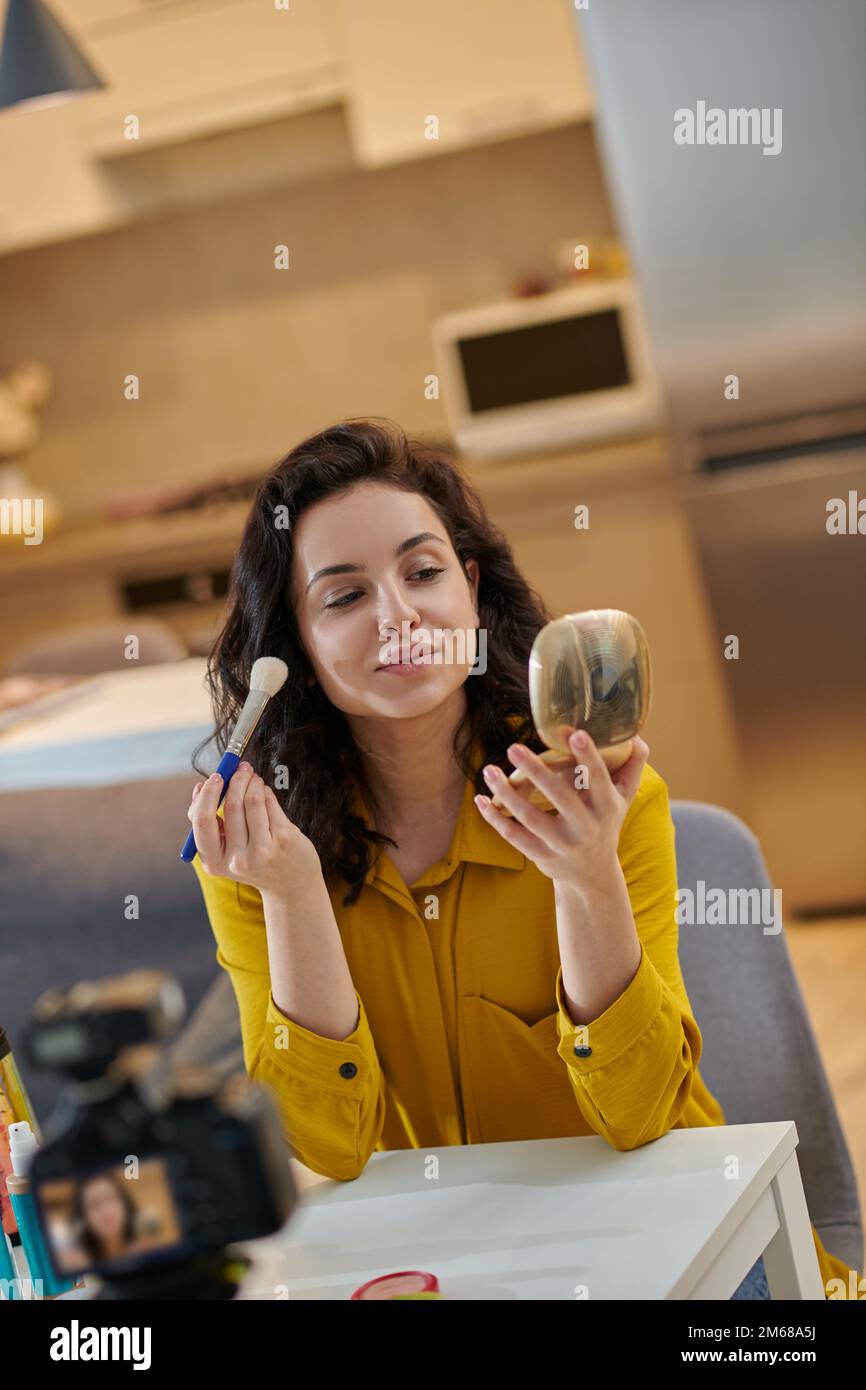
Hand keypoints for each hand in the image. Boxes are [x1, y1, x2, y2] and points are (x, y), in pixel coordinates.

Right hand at [187, 761, 322, 897]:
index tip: (215, 777)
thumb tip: (199, 788)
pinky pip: (270, 804)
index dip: (207, 795)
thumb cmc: (254, 859)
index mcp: (215, 862)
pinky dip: (266, 792)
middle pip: (231, 806)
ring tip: (253, 778)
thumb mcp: (226, 851)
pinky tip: (265, 793)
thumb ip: (211, 823)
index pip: (202, 822)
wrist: (290, 884)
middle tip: (239, 767)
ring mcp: (262, 851)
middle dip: (235, 780)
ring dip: (252, 782)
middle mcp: (237, 860)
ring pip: (253, 801)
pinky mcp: (283, 840)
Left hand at [474, 729, 649, 891]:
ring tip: (490, 770)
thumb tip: (637, 735)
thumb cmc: (606, 823)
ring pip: (530, 817)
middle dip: (536, 771)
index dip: (588, 756)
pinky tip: (479, 800)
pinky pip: (514, 836)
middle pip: (559, 796)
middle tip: (514, 747)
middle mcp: (586, 827)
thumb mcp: (623, 798)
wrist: (593, 874)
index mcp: (607, 806)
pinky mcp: (541, 856)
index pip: (598, 778)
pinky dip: (495, 819)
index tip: (573, 732)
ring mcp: (561, 844)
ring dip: (506, 793)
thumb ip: (632, 766)